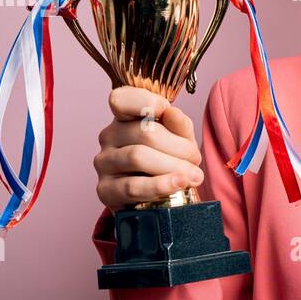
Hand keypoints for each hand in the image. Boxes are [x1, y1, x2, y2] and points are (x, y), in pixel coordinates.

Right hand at [93, 86, 204, 210]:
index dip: (146, 101)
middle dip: (179, 147)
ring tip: (193, 176)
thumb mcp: (180, 140)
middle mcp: (109, 136)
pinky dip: (160, 185)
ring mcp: (104, 163)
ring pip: (138, 157)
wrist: (156, 200)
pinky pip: (133, 186)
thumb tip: (172, 113)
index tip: (166, 110)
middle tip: (196, 160)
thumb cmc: (167, 162)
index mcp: (124, 117)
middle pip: (144, 132)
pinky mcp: (105, 190)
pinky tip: (178, 184)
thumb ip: (178, 125)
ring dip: (173, 166)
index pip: (121, 99)